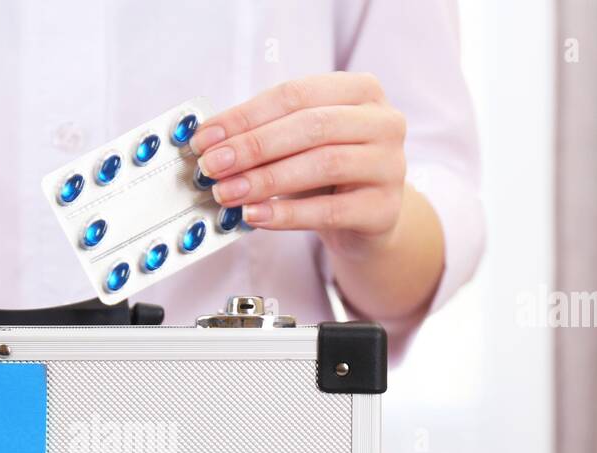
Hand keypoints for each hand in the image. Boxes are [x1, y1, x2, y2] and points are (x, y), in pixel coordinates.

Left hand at [189, 72, 407, 257]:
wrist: (368, 218)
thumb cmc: (329, 174)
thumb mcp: (301, 143)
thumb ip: (265, 134)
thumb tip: (212, 143)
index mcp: (360, 91)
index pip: (296, 94)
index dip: (246, 116)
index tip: (206, 137)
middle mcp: (384, 122)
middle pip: (310, 127)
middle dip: (253, 147)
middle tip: (212, 166)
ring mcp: (390, 165)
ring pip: (322, 165)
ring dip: (266, 180)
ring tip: (227, 193)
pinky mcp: (384, 208)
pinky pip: (329, 211)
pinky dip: (287, 214)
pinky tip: (255, 216)